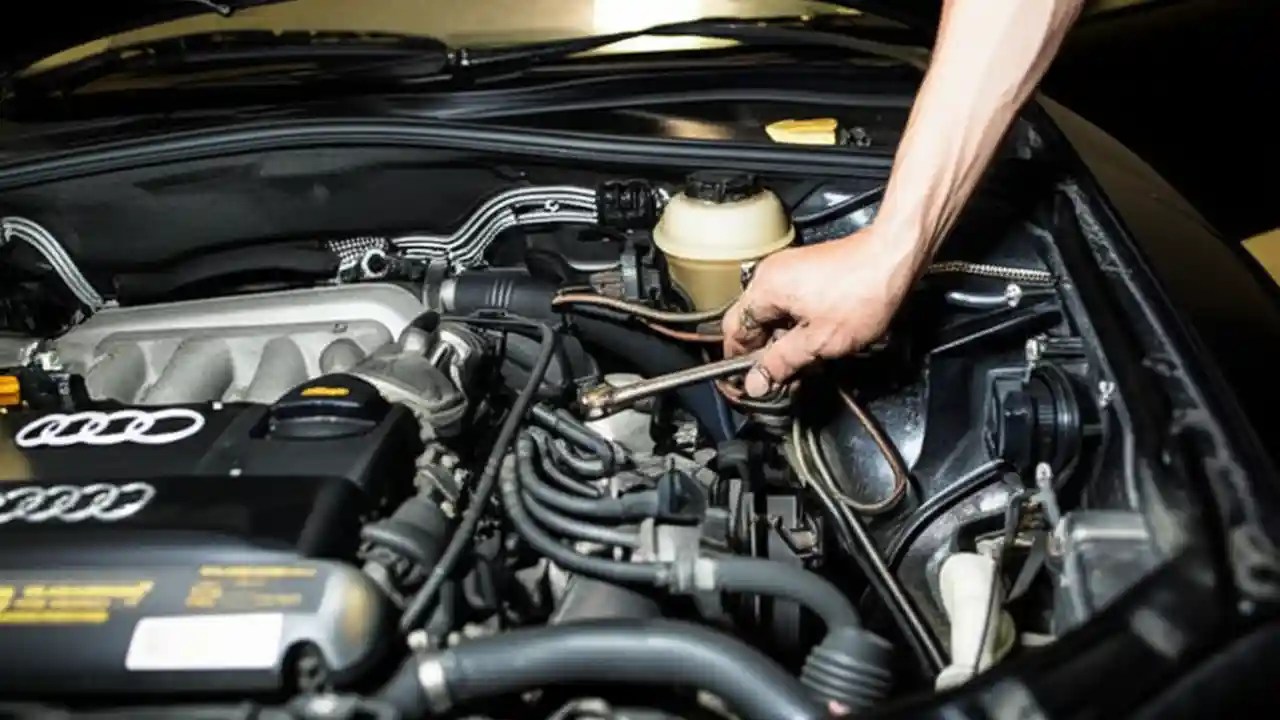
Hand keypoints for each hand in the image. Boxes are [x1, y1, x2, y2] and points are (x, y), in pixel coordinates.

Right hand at [723, 227, 920, 396]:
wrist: (893, 259)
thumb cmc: (864, 291)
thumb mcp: (819, 341)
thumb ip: (781, 363)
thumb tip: (755, 382)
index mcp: (764, 289)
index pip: (733, 332)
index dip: (738, 362)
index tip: (746, 383)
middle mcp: (770, 275)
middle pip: (749, 324)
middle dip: (762, 354)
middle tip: (777, 379)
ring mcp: (787, 271)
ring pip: (769, 316)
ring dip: (779, 341)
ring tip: (799, 362)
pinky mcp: (805, 272)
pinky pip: (786, 304)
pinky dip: (793, 326)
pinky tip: (811, 341)